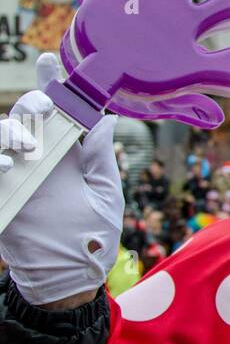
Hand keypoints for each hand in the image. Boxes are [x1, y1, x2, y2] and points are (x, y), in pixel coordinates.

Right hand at [0, 54, 122, 303]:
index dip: (53, 86)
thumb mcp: (105, 197)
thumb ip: (101, 159)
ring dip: (10, 131)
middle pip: (26, 116)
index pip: (60, 113)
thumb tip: (105, 118)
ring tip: (27, 144)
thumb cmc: (94, 239)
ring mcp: (18, 175)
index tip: (50, 63)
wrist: (69, 281)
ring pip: (2, 135)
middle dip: (31, 105)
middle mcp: (42, 159)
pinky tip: (9, 163)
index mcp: (70, 155)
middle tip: (42, 110)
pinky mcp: (4, 192)